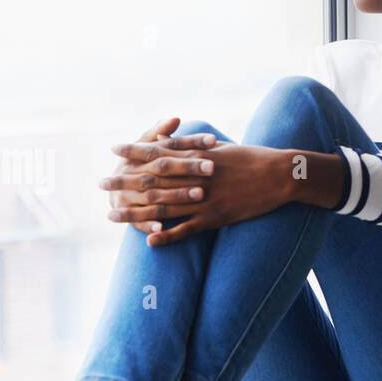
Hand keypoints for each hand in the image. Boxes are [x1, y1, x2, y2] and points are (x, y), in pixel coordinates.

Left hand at [102, 139, 299, 245]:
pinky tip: (147, 241)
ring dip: (134, 213)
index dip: (134, 151)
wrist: (281, 174)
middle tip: (100, 183)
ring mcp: (203, 199)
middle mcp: (195, 177)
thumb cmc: (253, 158)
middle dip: (124, 182)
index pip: (157, 152)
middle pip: (152, 180)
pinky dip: (166, 236)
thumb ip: (195, 147)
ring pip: (162, 208)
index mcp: (196, 156)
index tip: (113, 149)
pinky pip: (186, 229)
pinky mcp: (215, 217)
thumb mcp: (221, 147)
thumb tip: (173, 139)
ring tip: (112, 216)